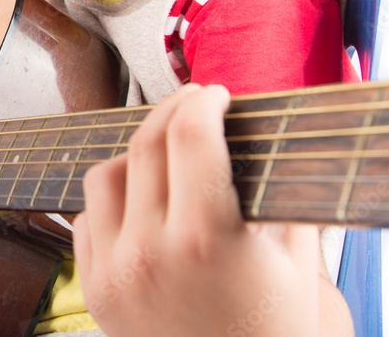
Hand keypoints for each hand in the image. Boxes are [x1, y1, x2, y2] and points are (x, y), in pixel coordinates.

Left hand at [73, 84, 320, 336]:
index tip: (217, 95)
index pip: (191, 136)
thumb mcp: (303, 268)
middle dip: (174, 112)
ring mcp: (114, 274)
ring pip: (104, 174)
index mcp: (208, 240)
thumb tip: (267, 142)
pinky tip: (140, 201)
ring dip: (134, 152)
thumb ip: (281, 200)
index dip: (205, 103)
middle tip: (195, 106)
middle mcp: (150, 253)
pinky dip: (111, 199)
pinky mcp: (94, 293)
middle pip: (147, 144)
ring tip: (165, 153)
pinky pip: (86, 219)